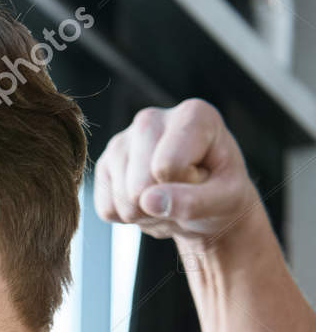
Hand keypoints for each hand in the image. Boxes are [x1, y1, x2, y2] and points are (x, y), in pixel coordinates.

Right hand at [93, 99, 260, 253]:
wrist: (204, 202)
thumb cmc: (220, 192)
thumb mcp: (226, 199)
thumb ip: (194, 201)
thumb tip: (148, 201)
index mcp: (192, 114)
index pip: (168, 166)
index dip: (185, 186)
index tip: (201, 177)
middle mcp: (151, 119)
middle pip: (140, 184)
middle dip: (161, 203)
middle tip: (182, 194)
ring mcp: (121, 141)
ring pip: (122, 198)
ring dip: (145, 213)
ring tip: (166, 199)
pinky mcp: (104, 165)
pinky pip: (107, 209)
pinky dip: (127, 217)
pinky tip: (146, 202)